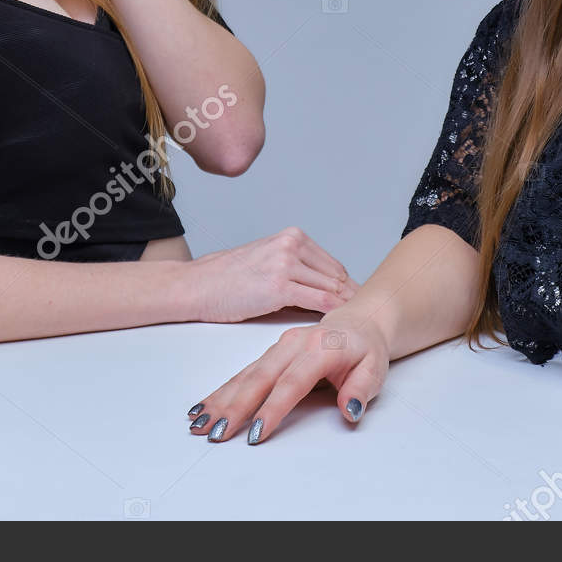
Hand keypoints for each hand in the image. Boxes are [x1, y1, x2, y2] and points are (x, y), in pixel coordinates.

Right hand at [182, 226, 359, 322]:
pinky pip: (318, 301)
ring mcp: (286, 264)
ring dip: (345, 307)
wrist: (196, 285)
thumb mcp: (267, 261)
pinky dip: (331, 313)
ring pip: (330, 288)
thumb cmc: (226, 278)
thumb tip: (322, 287)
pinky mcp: (279, 286)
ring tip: (356, 324)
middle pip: (335, 275)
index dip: (346, 286)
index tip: (359, 301)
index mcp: (292, 236)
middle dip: (350, 297)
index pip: (331, 264)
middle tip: (365, 316)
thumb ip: (295, 268)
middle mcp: (292, 245)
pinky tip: (337, 325)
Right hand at [184, 309, 390, 444]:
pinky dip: (222, 391)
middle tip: (217, 432)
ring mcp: (279, 347)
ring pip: (246, 375)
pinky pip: (243, 374)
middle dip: (235, 406)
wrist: (360, 322)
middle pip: (260, 377)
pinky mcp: (269, 354)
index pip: (293, 382)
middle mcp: (294, 344)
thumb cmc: (366, 348)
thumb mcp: (375, 369)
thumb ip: (361, 390)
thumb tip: (349, 410)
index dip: (273, 408)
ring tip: (200, 423)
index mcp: (321, 347)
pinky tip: (204, 407)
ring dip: (222, 400)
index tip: (257, 433)